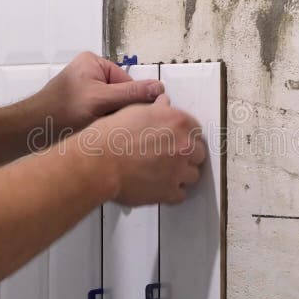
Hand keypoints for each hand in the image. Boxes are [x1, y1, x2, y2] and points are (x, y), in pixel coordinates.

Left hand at [18, 52, 163, 137]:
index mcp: (94, 62)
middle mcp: (90, 74)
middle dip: (120, 112)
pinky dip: (103, 125)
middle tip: (114, 126)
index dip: (132, 102)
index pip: (128, 83)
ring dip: (112, 121)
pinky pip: (102, 115)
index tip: (131, 119)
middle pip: (122, 95)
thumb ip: (131, 94)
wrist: (32, 131)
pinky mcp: (81, 107)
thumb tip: (160, 88)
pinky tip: (97, 134)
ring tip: (103, 131)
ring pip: (113, 108)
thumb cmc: (62, 112)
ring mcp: (85, 91)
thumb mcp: (101, 100)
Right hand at [81, 94, 206, 205]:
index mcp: (178, 122)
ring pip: (192, 176)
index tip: (178, 140)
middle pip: (198, 154)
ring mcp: (179, 171)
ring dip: (181, 175)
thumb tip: (164, 103)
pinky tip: (160, 186)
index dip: (186, 136)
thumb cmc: (112, 136)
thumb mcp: (134, 111)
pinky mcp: (169, 192)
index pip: (196, 130)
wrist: (99, 162)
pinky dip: (172, 193)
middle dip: (186, 156)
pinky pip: (181, 195)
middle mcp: (184, 146)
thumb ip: (156, 108)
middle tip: (170, 157)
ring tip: (164, 173)